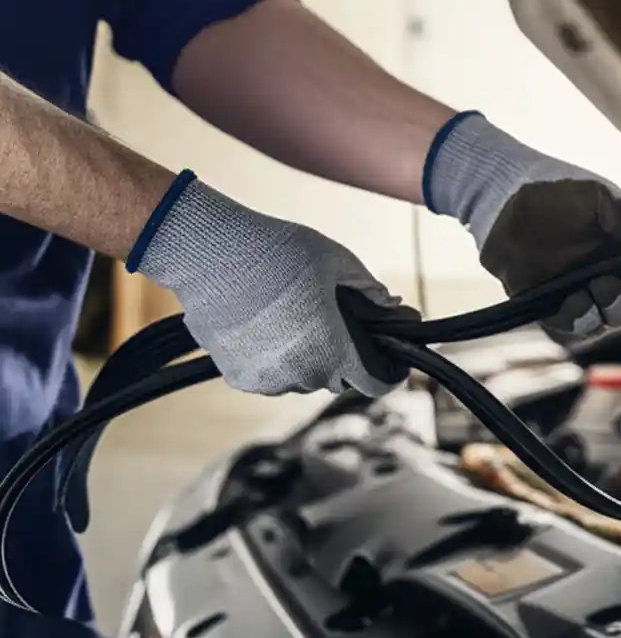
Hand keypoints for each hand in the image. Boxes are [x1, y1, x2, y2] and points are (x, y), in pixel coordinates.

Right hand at [131, 175, 415, 395]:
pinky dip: (274, 360)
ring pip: (300, 379)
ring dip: (305, 359)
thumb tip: (392, 305)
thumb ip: (370, 290)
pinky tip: (267, 327)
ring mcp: (266, 379)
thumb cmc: (277, 252)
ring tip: (294, 320)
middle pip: (335, 379)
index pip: (373, 384)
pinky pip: (269, 376)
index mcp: (332, 350)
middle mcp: (300, 374)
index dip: (386, 375)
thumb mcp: (338, 262)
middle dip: (340, 355)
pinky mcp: (237, 376)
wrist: (210, 252)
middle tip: (330, 321)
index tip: (388, 365)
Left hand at [424, 113, 620, 338]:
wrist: (504, 197)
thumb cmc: (558, 194)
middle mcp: (614, 281)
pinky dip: (580, 317)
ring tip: (601, 285)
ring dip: (614, 307)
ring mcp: (584, 298)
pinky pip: (574, 328)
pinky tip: (577, 300)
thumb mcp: (608, 204)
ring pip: (613, 321)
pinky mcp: (553, 312)